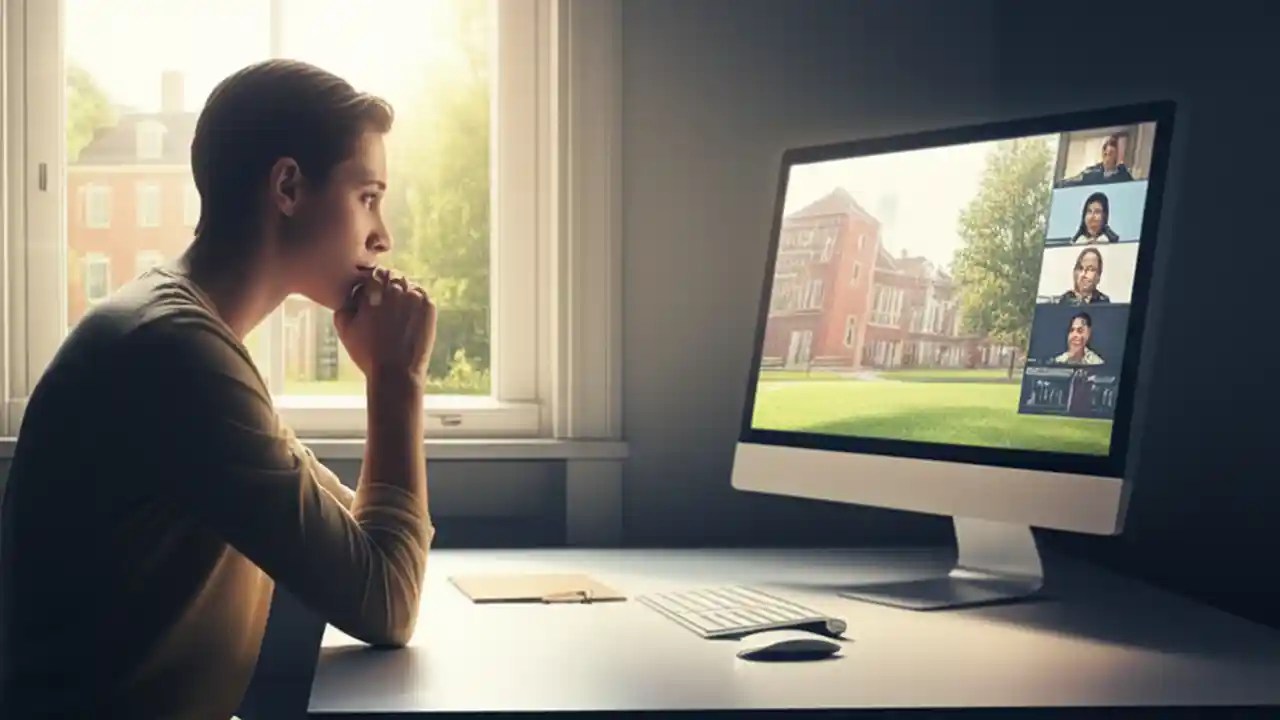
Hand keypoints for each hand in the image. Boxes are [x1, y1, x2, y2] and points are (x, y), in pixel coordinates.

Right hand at [334, 268, 435, 385]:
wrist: (396, 372)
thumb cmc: (368, 353)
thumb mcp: (345, 329)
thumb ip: (344, 305)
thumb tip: (351, 295)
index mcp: (373, 290)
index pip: (373, 273)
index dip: (371, 281)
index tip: (371, 291)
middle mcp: (395, 289)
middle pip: (392, 276)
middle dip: (387, 284)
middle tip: (384, 300)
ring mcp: (415, 297)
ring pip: (408, 284)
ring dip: (402, 291)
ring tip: (397, 309)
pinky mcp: (429, 307)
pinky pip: (422, 295)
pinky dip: (416, 300)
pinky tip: (409, 315)